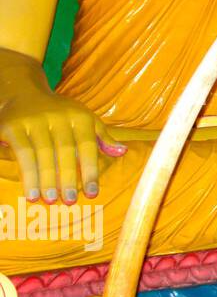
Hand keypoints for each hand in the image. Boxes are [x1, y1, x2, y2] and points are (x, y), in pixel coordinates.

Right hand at [0, 90, 123, 202]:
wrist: (24, 95)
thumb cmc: (61, 114)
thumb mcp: (85, 121)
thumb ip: (102, 137)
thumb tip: (123, 151)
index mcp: (80, 117)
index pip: (87, 146)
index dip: (90, 171)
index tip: (93, 194)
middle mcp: (59, 117)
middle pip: (65, 151)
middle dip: (68, 178)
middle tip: (70, 201)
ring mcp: (35, 121)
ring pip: (42, 154)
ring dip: (46, 180)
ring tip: (50, 201)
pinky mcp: (13, 127)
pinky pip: (22, 153)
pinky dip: (27, 174)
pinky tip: (31, 193)